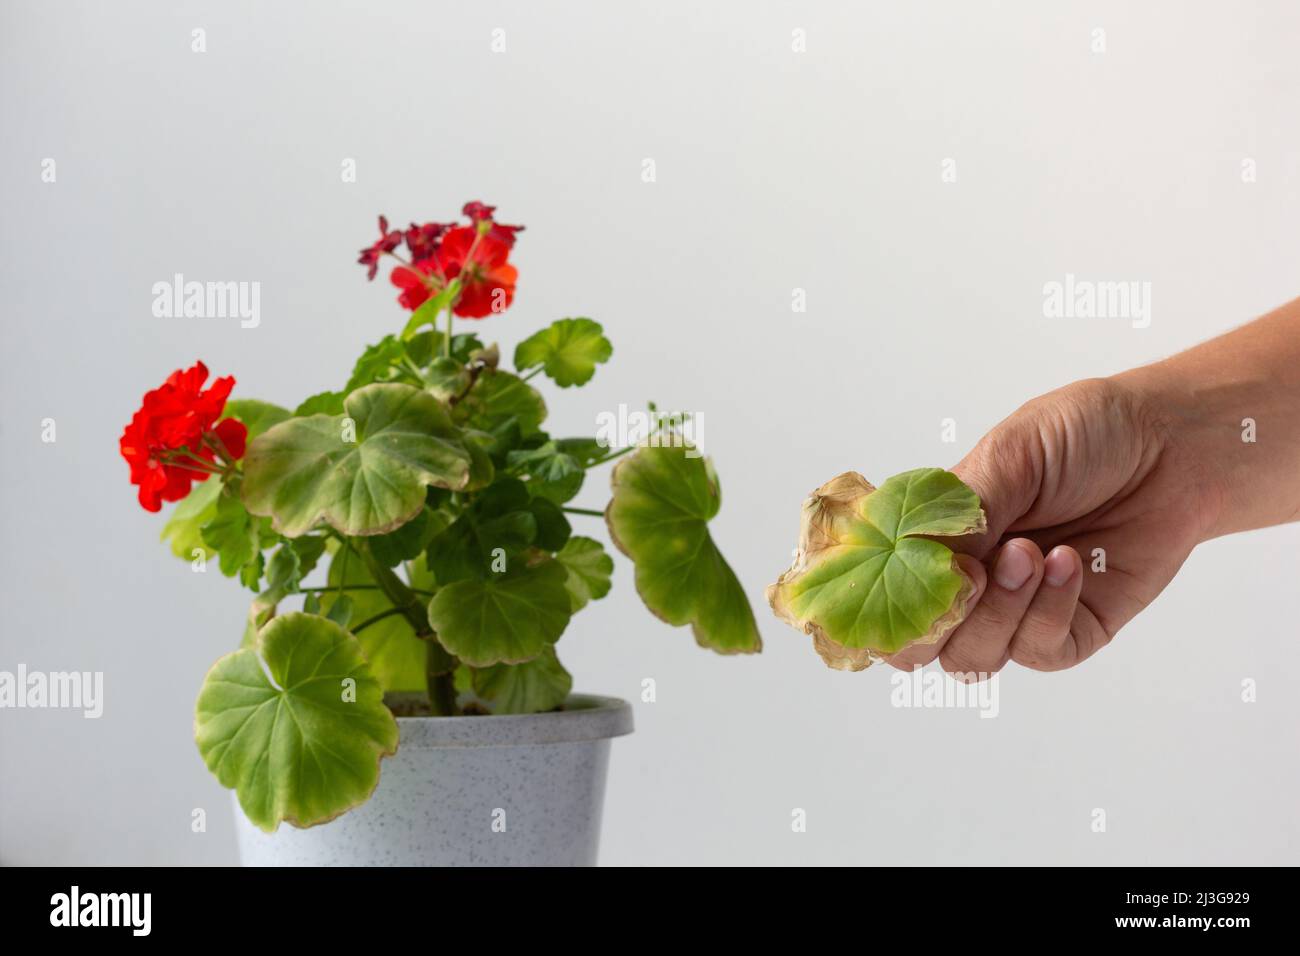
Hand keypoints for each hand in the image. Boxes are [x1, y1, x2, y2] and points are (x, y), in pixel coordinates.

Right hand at [888, 376, 1220, 676]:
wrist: (1171, 447)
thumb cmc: (1082, 437)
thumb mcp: (1007, 456)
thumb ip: (959, 514)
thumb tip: (914, 560)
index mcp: (928, 534)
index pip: (871, 586)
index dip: (870, 598)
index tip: (895, 576)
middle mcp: (961, 580)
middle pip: (913, 643)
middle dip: (936, 617)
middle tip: (972, 572)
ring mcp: (1010, 612)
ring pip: (971, 657)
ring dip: (998, 609)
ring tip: (1033, 552)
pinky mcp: (1064, 633)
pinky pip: (1037, 651)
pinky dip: (1049, 610)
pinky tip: (1068, 564)